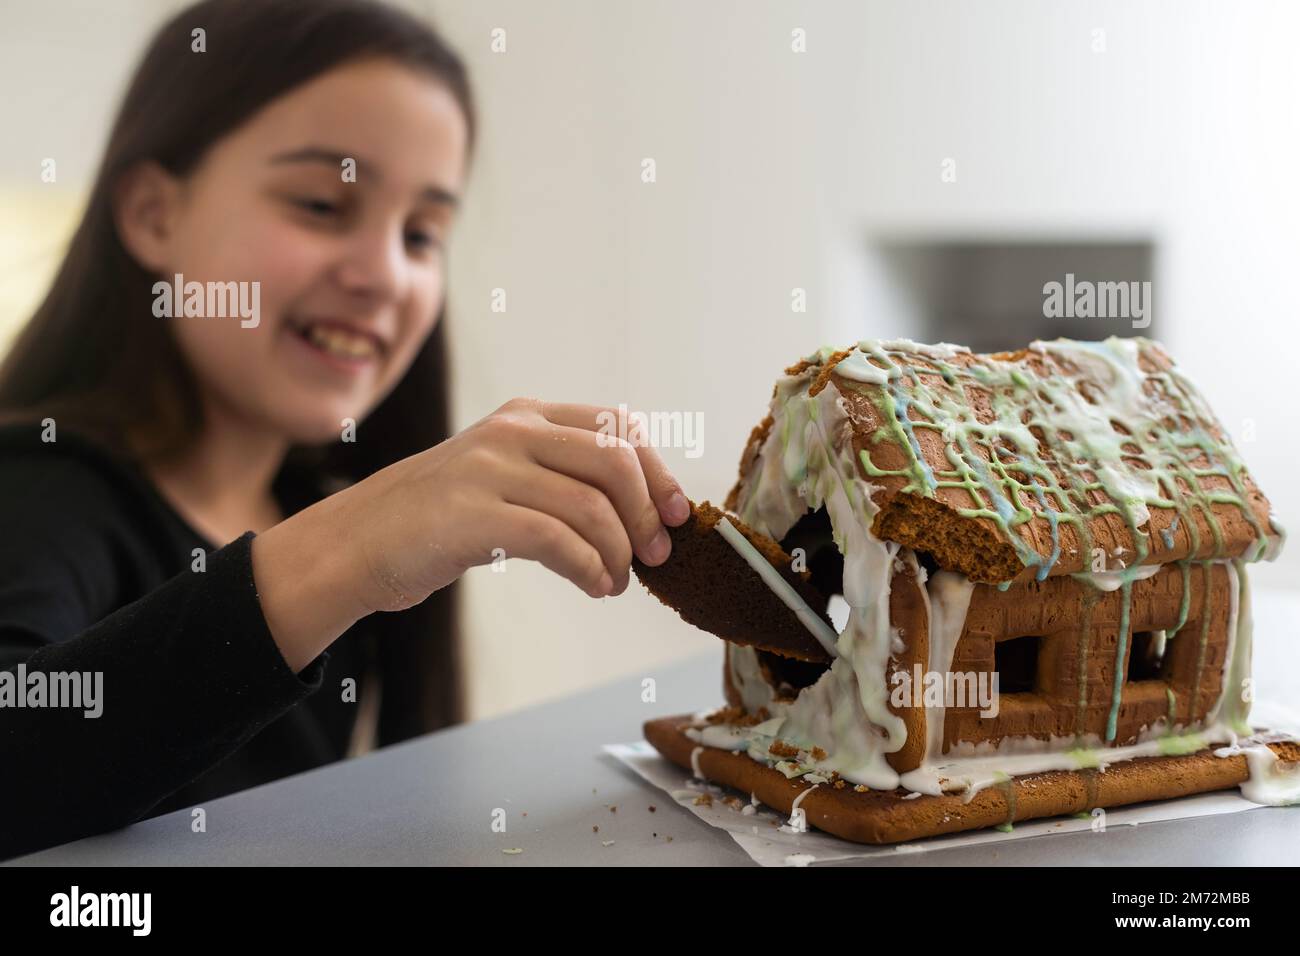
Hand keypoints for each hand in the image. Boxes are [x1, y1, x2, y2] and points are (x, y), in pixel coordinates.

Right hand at [335, 397, 690, 612]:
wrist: (357, 543)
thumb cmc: (440, 519)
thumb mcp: (502, 475)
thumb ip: (561, 478)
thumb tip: (644, 515)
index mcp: (526, 415)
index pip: (617, 428)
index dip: (658, 471)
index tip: (676, 514)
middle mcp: (511, 431)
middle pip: (614, 460)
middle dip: (646, 512)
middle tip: (654, 555)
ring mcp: (489, 469)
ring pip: (590, 506)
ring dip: (619, 553)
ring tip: (616, 581)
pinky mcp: (472, 515)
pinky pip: (557, 540)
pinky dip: (590, 568)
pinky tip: (595, 586)